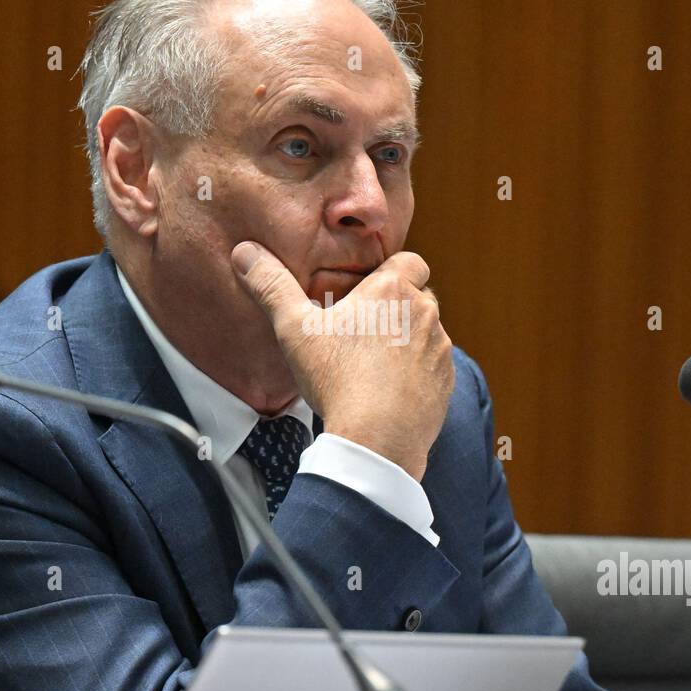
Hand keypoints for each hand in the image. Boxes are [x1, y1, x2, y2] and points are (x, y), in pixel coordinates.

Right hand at [231, 241, 453, 480]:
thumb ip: (272, 287)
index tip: (368, 291)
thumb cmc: (337, 378)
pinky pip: (434, 366)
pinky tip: (389, 390)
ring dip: (407, 341)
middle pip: (417, 297)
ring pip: (427, 332)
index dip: (391, 272)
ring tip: (374, 365)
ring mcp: (439, 348)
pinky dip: (417, 372)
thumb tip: (244, 252)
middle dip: (396, 308)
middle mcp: (425, 312)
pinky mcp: (446, 381)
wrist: (378, 438)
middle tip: (362, 331)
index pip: (410, 261)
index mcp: (393, 290)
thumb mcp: (295, 329)